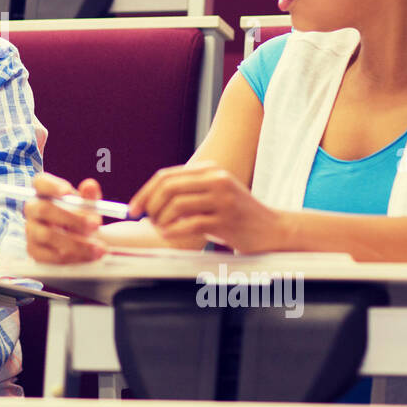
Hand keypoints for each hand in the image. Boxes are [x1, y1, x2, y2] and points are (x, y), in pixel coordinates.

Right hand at [24, 172, 104, 263]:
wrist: (82, 242)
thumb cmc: (83, 219)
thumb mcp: (89, 208)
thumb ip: (90, 197)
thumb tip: (90, 185)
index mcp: (45, 191)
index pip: (40, 182)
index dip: (51, 186)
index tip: (67, 192)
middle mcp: (33, 209)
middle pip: (43, 209)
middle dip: (72, 218)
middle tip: (96, 224)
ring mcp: (31, 230)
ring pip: (47, 235)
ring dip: (76, 242)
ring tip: (98, 247)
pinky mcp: (34, 251)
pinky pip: (49, 255)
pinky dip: (71, 257)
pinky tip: (88, 257)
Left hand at [127, 161, 286, 253]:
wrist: (273, 229)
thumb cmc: (237, 216)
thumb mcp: (213, 195)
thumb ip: (187, 193)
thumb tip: (150, 201)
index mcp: (210, 170)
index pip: (166, 176)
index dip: (145, 192)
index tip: (133, 208)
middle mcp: (216, 179)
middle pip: (168, 187)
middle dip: (150, 206)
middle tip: (146, 221)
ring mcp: (222, 198)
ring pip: (176, 205)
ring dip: (162, 220)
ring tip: (161, 229)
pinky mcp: (226, 219)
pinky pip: (190, 224)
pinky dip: (174, 232)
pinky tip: (170, 236)